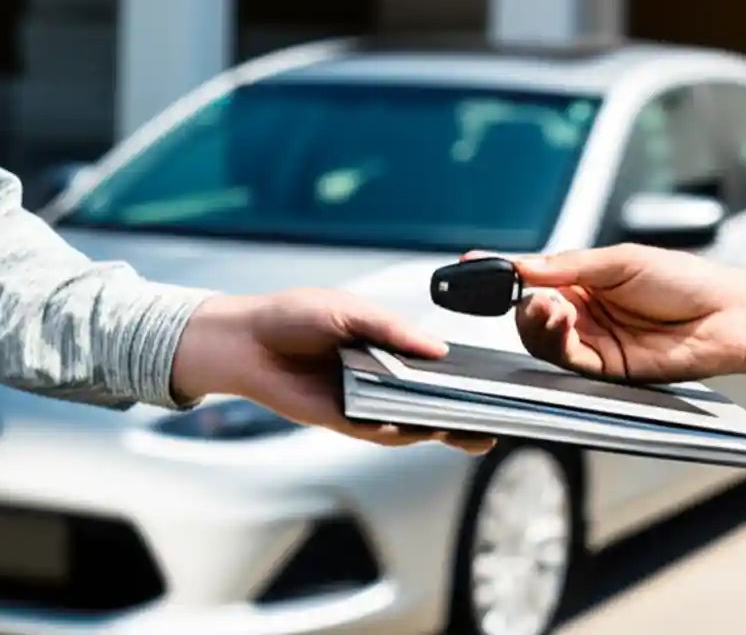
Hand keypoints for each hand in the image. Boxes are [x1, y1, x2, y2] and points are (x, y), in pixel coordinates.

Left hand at [170, 288, 494, 453]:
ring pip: (412, 423)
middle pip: (432, 403)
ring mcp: (366, 403)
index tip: (500, 385)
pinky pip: (379, 433)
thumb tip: (437, 349)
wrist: (245, 339)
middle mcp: (383, 379)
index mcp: (390, 348)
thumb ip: (393, 330)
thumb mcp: (350, 311)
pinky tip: (421, 430)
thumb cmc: (295, 316)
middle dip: (464, 416)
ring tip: (468, 430)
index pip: (437, 367)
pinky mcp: (344, 421)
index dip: (467, 378)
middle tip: (495, 423)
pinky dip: (401, 433)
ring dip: (440, 429)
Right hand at [470, 244, 745, 387]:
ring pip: (545, 341)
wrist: (729, 316)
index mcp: (584, 283)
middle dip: (521, 303)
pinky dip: (558, 344)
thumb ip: (568, 266)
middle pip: (531, 315)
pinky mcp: (608, 372)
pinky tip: (563, 323)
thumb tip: (522, 265)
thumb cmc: (685, 280)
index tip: (471, 267)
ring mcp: (594, 344)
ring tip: (550, 306)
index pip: (532, 280)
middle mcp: (585, 315)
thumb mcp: (620, 261)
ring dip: (539, 323)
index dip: (502, 275)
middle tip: (529, 293)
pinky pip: (570, 362)